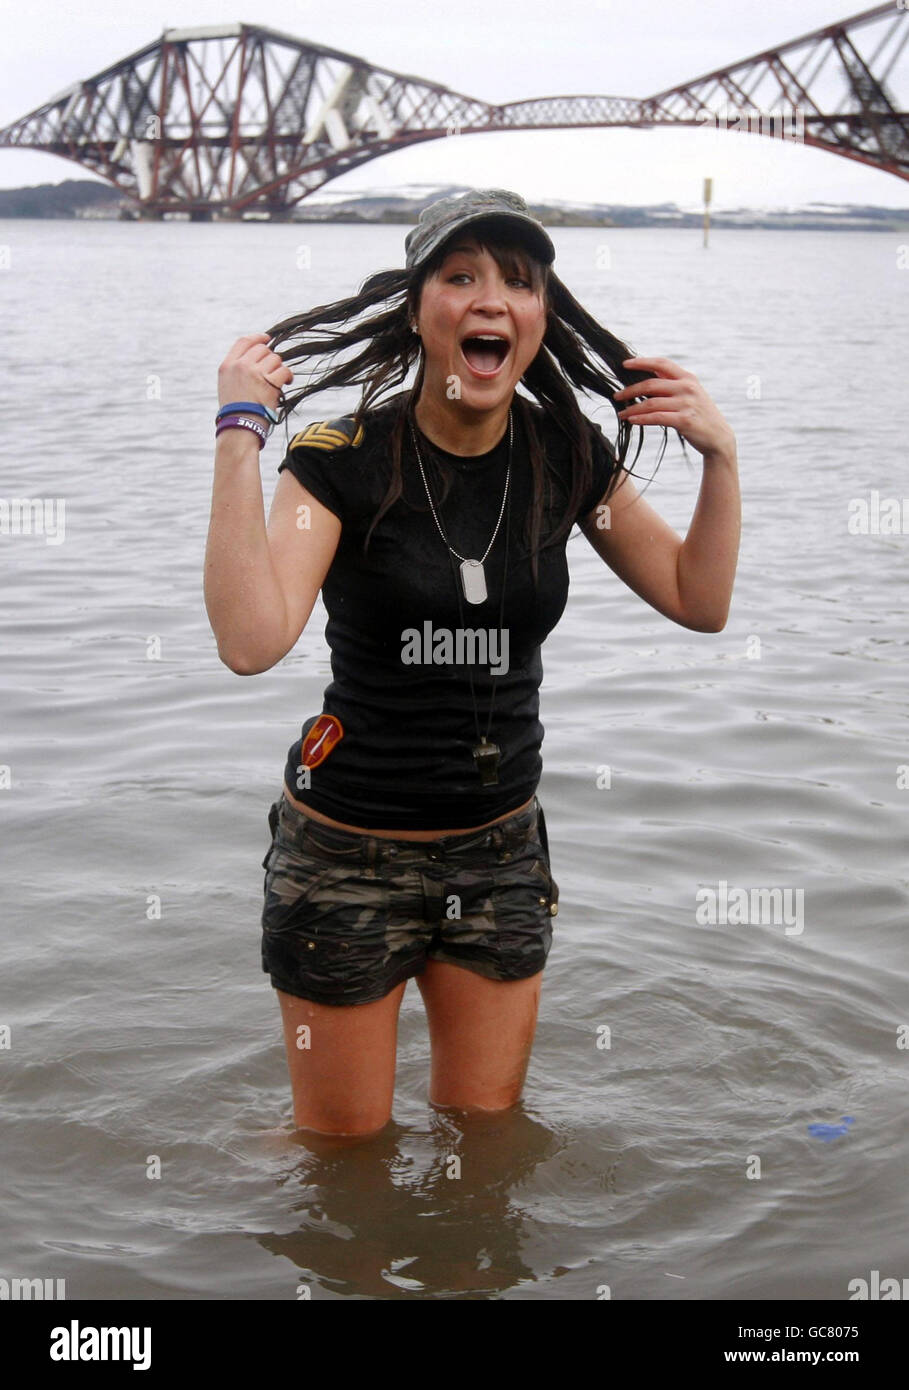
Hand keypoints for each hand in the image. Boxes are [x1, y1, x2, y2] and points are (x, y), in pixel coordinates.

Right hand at [217, 332, 293, 410]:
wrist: (239, 428)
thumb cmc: (236, 412)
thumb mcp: (227, 386)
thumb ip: (238, 370)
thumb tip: (257, 358)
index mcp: (227, 365)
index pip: (244, 342)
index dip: (258, 338)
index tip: (267, 339)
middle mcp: (240, 366)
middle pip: (262, 349)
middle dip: (270, 359)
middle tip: (272, 372)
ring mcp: (254, 373)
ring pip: (275, 359)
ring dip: (279, 369)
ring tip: (278, 381)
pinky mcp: (269, 382)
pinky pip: (284, 370)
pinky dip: (288, 376)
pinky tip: (286, 383)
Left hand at [614, 356, 735, 460]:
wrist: (718, 436)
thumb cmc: (698, 414)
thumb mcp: (689, 393)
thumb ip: (671, 384)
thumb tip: (646, 377)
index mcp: (687, 378)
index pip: (661, 363)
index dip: (642, 362)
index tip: (624, 364)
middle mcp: (688, 388)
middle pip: (651, 384)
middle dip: (630, 390)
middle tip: (616, 395)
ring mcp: (687, 404)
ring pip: (651, 403)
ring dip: (632, 408)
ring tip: (621, 413)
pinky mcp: (685, 420)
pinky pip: (657, 417)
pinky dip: (641, 418)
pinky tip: (631, 419)